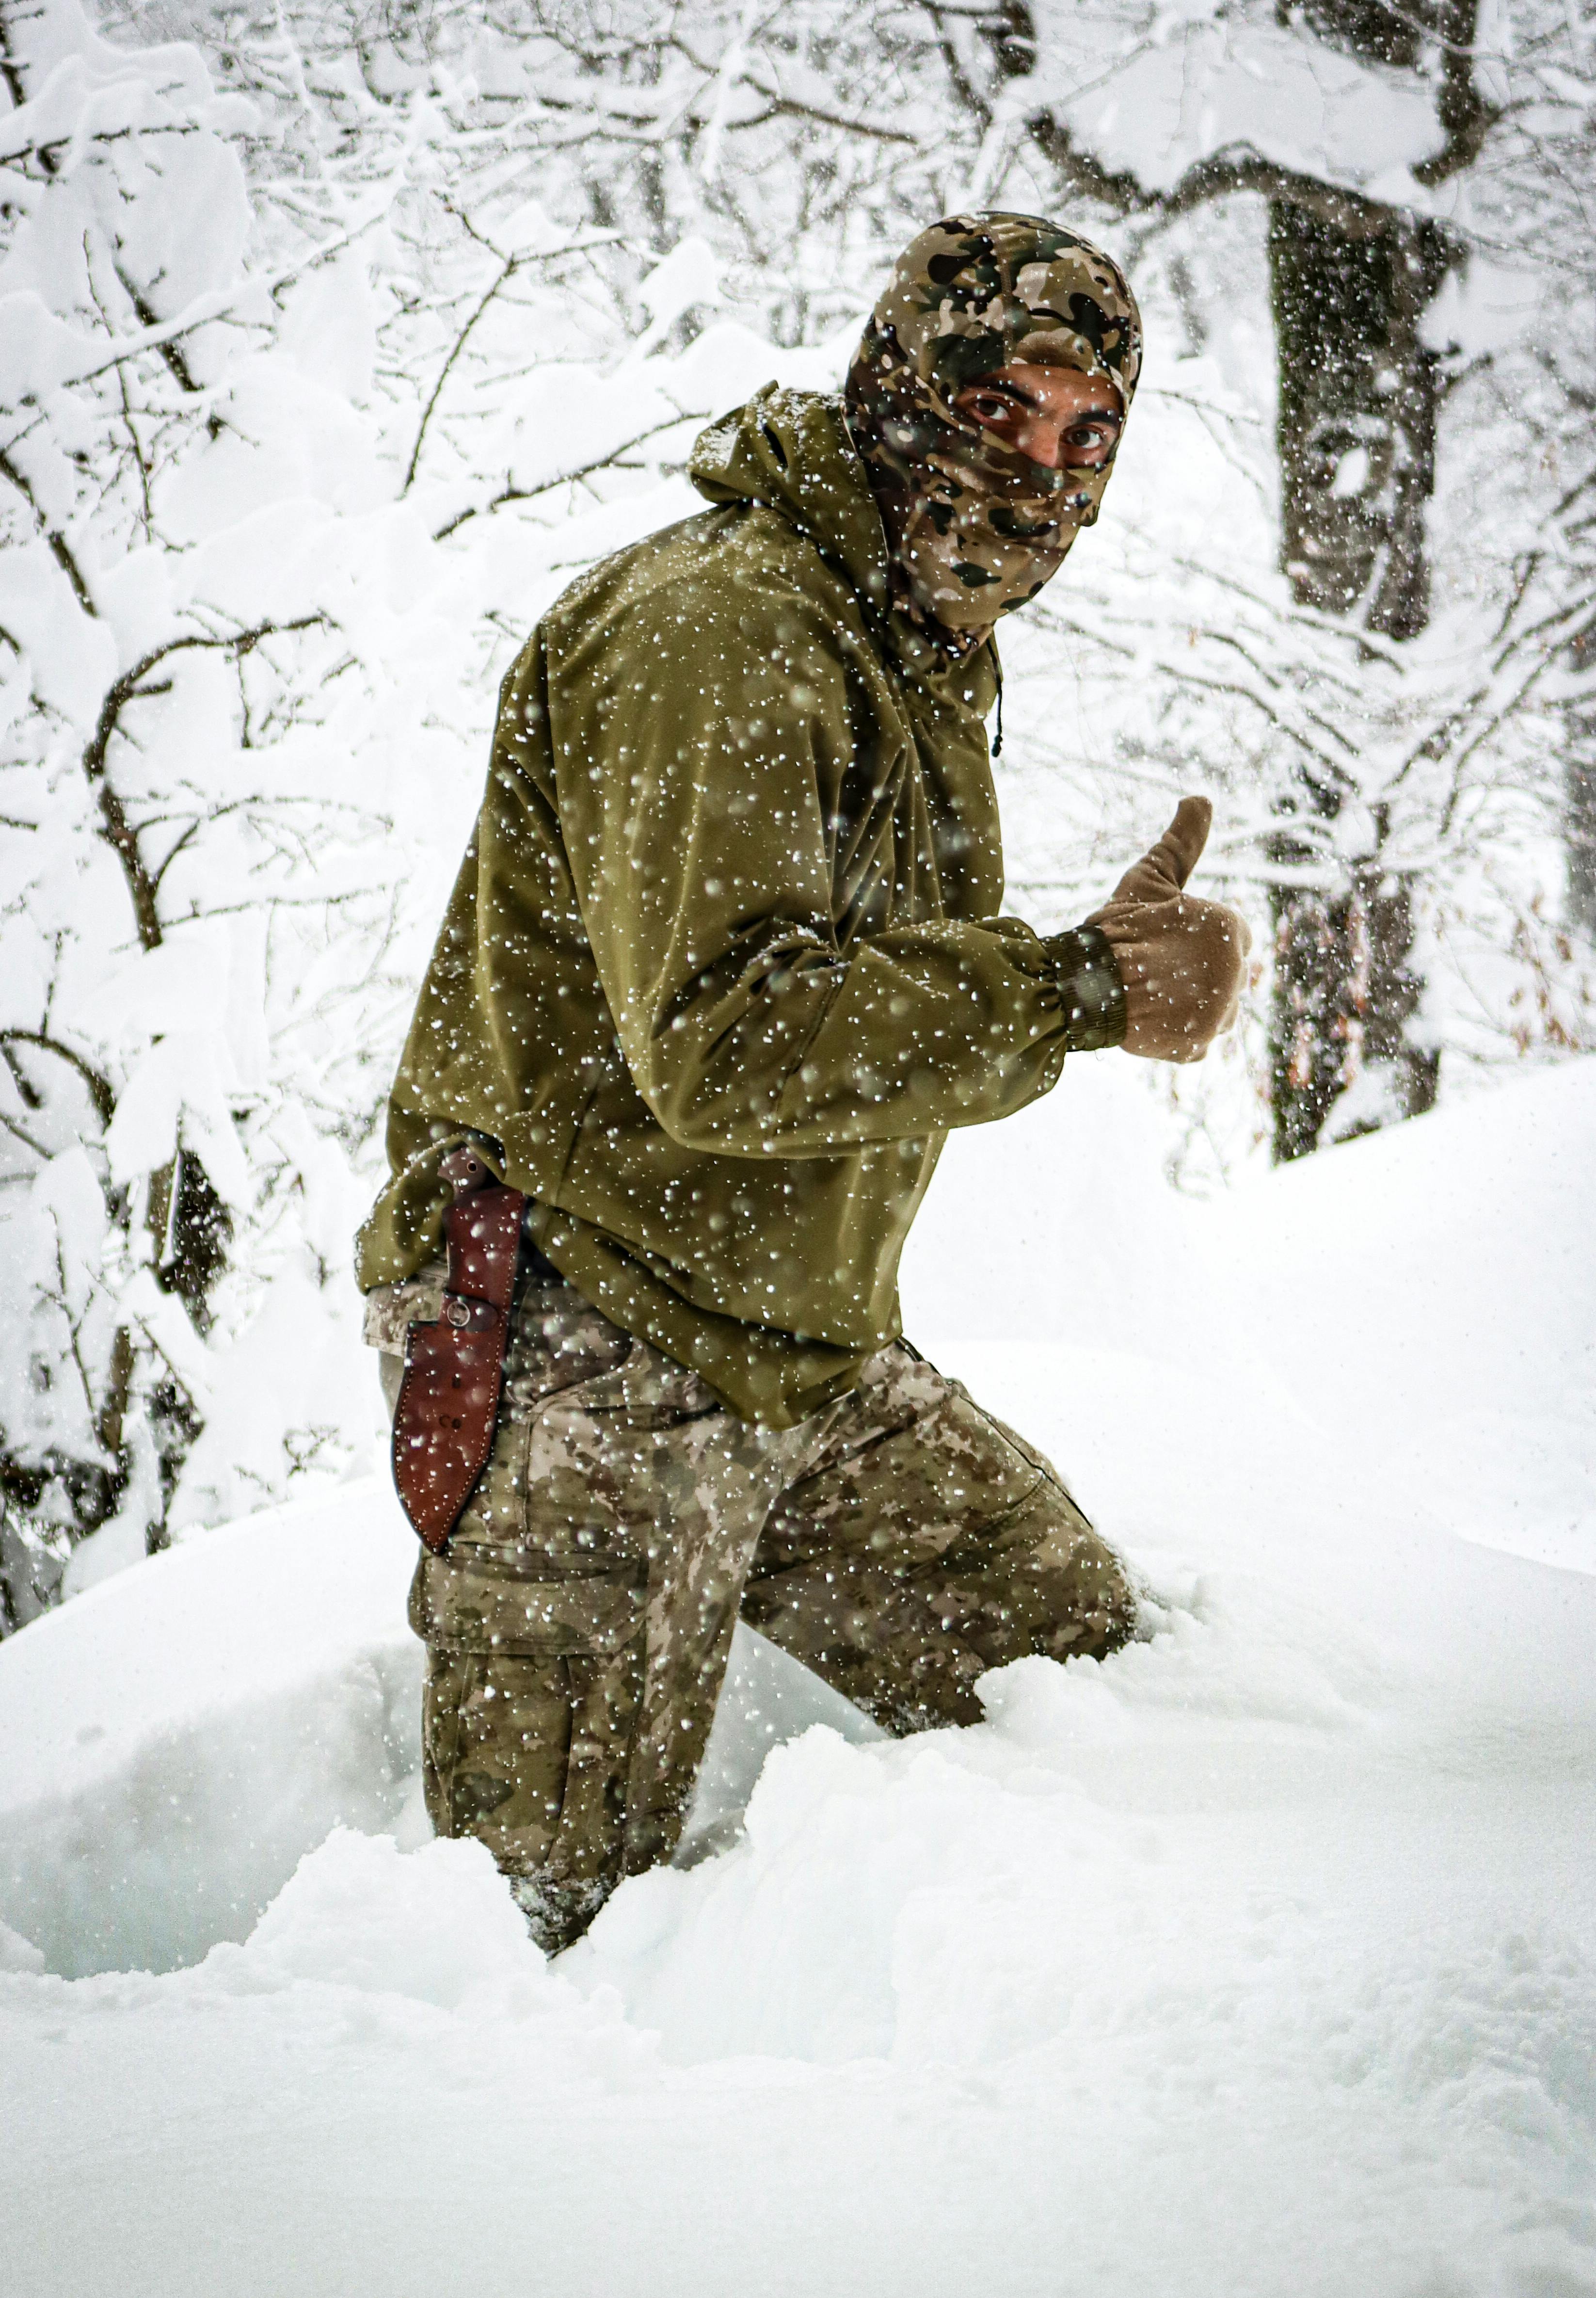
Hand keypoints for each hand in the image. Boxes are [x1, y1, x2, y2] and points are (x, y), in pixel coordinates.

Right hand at [1085, 797, 1250, 1063]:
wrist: (1086, 981)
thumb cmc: (1117, 928)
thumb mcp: (1151, 877)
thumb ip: (1183, 840)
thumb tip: (1200, 797)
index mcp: (1230, 929)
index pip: (1224, 939)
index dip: (1188, 942)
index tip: (1161, 944)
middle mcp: (1235, 971)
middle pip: (1218, 977)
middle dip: (1187, 975)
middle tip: (1150, 970)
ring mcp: (1219, 1012)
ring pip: (1210, 1011)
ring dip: (1184, 1005)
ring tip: (1148, 994)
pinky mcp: (1198, 1045)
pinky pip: (1194, 1043)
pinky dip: (1172, 1036)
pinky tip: (1147, 1019)